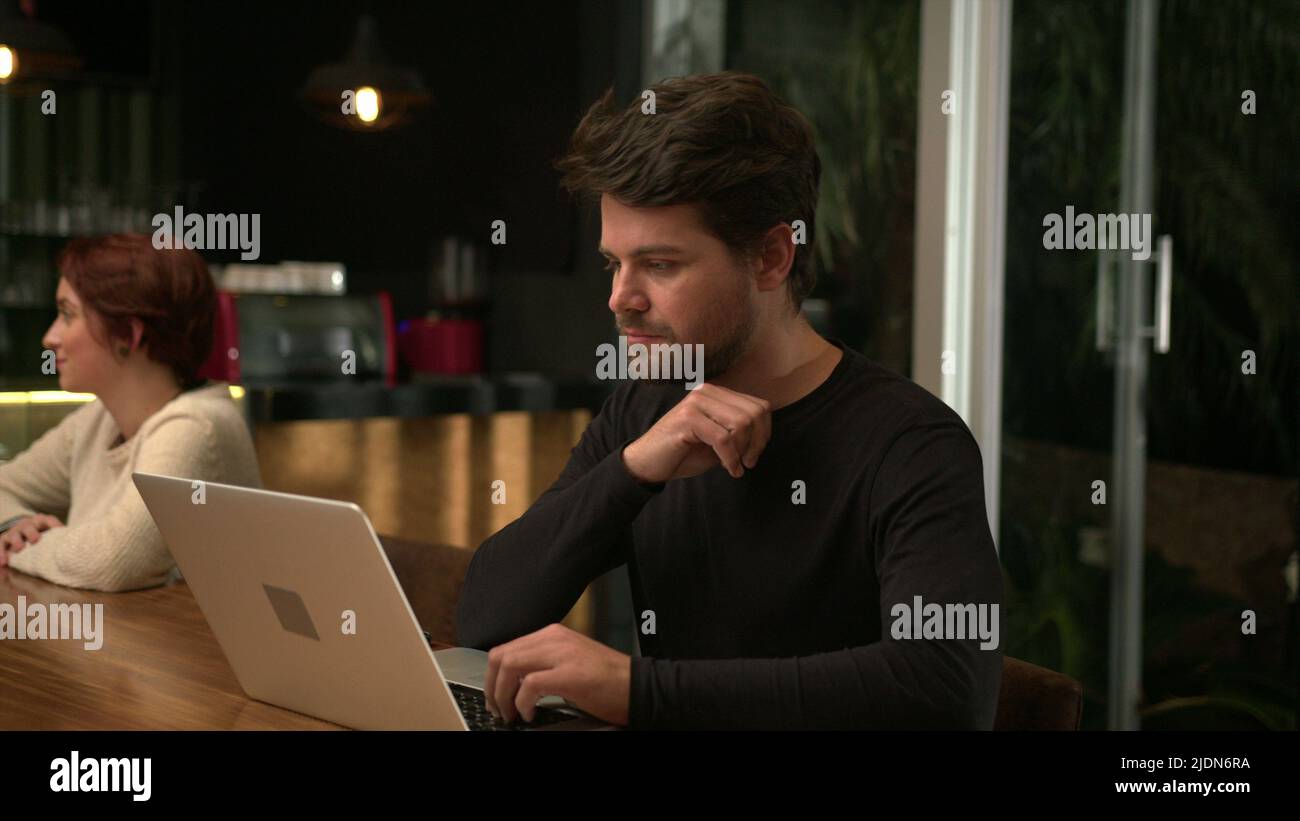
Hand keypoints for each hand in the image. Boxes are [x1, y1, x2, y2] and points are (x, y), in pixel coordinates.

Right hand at [0, 514, 63, 564]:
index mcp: (41, 522)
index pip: (48, 520)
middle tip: (36, 540)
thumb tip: (74, 553)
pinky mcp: (4, 540)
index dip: (54, 524)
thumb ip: (59, 540)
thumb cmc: (43, 536)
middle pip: (29, 526)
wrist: (23, 533)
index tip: (60, 530)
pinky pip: (1, 545)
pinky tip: (3, 562)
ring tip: (19, 548)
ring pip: (14, 534)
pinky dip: (1, 553)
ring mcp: (15, 532)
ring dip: (16, 541)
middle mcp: (27, 525)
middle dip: (32, 532)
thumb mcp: (50, 535)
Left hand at [483, 623, 630, 725]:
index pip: (506, 648)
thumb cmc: (607, 680)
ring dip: (502, 695)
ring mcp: (562, 654)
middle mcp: (554, 638)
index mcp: (552, 634)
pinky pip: (529, 685)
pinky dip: (522, 703)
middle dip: (491, 686)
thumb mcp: (570, 661)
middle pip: (501, 655)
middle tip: (497, 709)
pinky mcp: (569, 674)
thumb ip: (544, 663)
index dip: (493, 676)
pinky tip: (529, 714)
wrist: (639, 686)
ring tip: (509, 714)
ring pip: (509, 666)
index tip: (494, 696)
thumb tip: (513, 684)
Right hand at [622, 383, 771, 483]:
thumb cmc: (683, 453)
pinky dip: (731, 458)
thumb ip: (739, 432)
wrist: (647, 464)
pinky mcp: (688, 418)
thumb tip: (763, 434)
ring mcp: (696, 402)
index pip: (759, 406)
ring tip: (735, 465)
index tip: (754, 454)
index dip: (765, 432)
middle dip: (757, 442)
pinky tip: (729, 469)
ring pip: (741, 423)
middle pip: (754, 413)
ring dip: (743, 450)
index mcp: (716, 394)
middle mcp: (707, 392)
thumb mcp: (719, 441)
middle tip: (748, 462)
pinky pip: (723, 438)